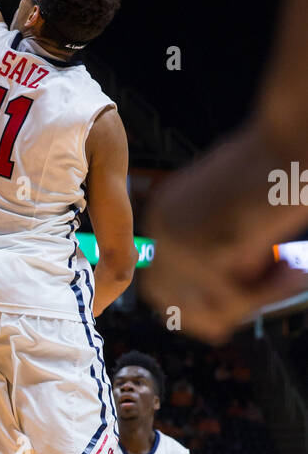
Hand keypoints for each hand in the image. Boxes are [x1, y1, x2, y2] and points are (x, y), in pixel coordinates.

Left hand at [143, 131, 306, 343]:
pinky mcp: (204, 248)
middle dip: (221, 312)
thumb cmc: (278, 171)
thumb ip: (222, 261)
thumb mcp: (236, 224)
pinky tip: (296, 272)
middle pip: (173, 303)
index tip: (243, 299)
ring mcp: (178, 238)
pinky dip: (269, 293)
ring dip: (255, 302)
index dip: (199, 304)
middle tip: (269, 288)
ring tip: (293, 275)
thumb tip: (217, 318)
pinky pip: (232, 299)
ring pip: (205, 308)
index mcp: (164, 215)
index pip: (159, 286)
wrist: (294, 135)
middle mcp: (161, 226)